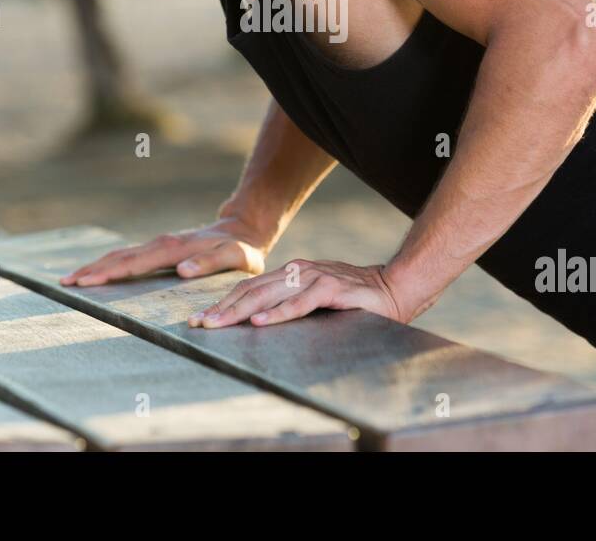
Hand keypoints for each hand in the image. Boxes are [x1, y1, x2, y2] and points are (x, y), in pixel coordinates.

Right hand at [60, 215, 271, 286]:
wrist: (243, 230)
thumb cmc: (241, 249)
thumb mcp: (236, 257)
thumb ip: (212, 263)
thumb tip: (181, 270)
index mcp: (175, 249)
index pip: (136, 262)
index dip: (110, 272)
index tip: (87, 281)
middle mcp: (161, 245)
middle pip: (120, 257)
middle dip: (92, 270)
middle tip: (65, 283)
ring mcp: (158, 246)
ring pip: (120, 255)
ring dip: (95, 266)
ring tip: (69, 279)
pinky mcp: (158, 250)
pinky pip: (127, 257)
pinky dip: (107, 264)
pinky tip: (94, 274)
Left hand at [187, 258, 404, 328]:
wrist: (396, 287)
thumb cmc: (354, 300)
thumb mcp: (315, 301)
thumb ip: (291, 305)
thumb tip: (257, 323)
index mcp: (291, 274)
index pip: (249, 287)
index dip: (223, 303)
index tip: (200, 320)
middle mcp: (299, 272)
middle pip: (252, 290)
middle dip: (222, 308)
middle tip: (199, 324)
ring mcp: (315, 278)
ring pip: (269, 294)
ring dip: (241, 310)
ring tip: (218, 323)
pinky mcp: (332, 289)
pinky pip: (301, 302)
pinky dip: (279, 313)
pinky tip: (260, 322)